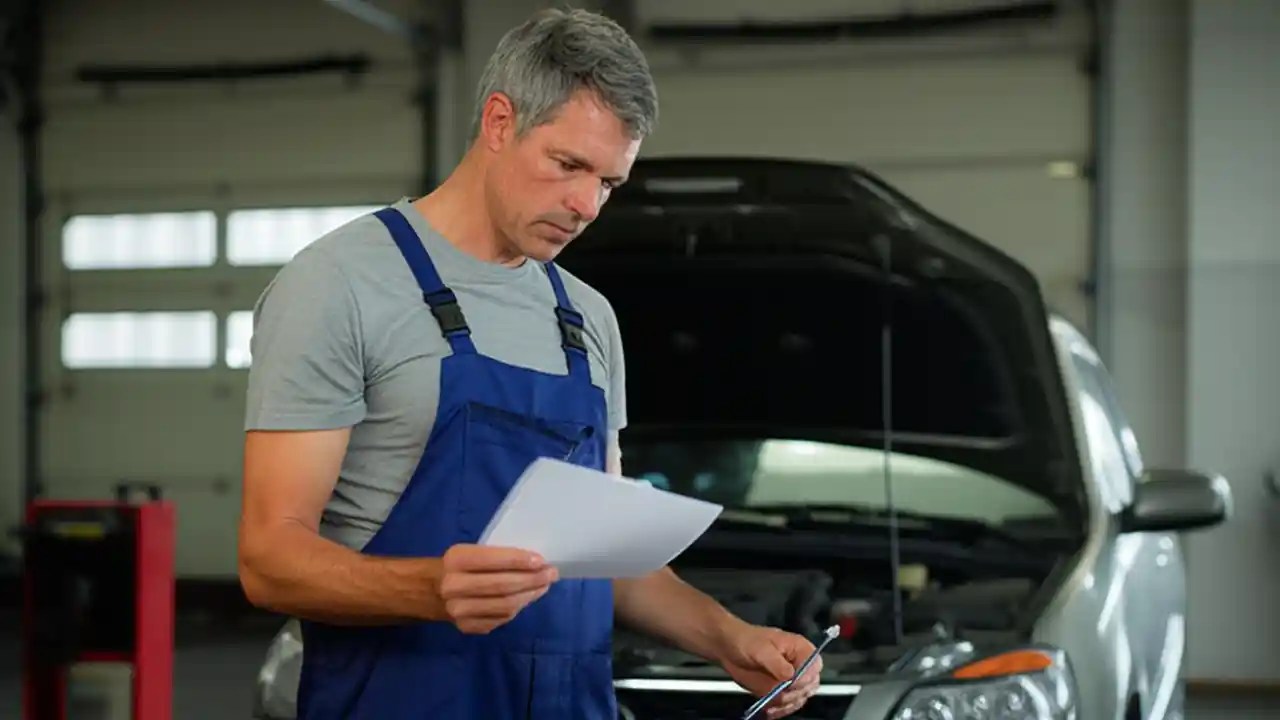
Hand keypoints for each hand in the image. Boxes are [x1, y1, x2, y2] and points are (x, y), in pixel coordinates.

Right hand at [438, 544, 557, 634]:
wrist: (425, 592)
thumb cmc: (456, 566)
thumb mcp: (468, 552)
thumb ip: (495, 557)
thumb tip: (535, 564)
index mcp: (455, 560)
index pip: (492, 560)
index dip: (519, 561)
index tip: (542, 561)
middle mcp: (454, 586)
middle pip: (503, 586)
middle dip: (532, 580)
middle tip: (551, 574)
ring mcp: (459, 611)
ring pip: (505, 605)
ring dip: (529, 596)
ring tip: (543, 586)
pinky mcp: (466, 627)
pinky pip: (500, 619)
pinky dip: (518, 608)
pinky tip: (526, 599)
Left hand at [719, 623, 821, 718]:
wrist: (730, 647)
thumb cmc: (747, 641)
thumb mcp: (761, 650)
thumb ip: (777, 664)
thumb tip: (791, 677)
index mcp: (800, 649)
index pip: (815, 666)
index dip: (806, 677)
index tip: (791, 683)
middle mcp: (800, 665)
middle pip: (810, 685)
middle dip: (796, 693)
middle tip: (780, 694)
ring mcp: (791, 680)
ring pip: (799, 698)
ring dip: (786, 704)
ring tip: (770, 704)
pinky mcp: (781, 691)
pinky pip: (787, 705)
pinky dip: (780, 711)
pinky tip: (769, 710)